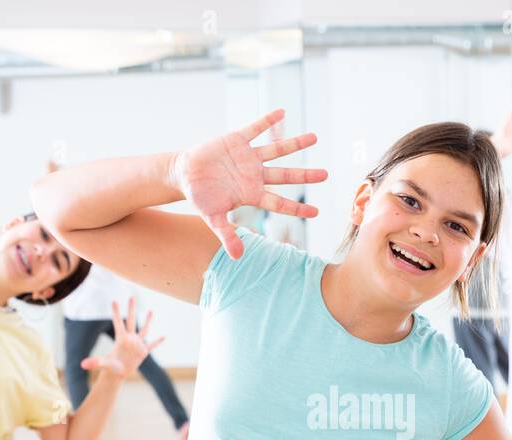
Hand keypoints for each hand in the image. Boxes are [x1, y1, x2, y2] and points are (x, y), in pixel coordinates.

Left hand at [80, 298, 162, 379]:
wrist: (117, 373)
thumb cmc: (110, 367)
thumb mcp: (104, 364)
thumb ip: (94, 362)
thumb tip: (83, 364)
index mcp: (121, 339)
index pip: (118, 323)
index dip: (116, 312)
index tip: (114, 301)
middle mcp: (129, 339)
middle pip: (131, 321)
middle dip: (131, 309)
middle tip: (131, 296)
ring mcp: (137, 344)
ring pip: (143, 330)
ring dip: (147, 321)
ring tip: (151, 311)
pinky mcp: (143, 352)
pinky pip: (151, 345)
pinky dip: (157, 342)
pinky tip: (164, 337)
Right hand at [171, 109, 327, 258]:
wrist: (185, 174)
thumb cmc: (201, 197)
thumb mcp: (213, 218)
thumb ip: (227, 235)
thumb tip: (238, 257)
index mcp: (252, 194)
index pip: (279, 203)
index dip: (297, 208)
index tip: (316, 212)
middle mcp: (255, 175)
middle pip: (285, 176)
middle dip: (305, 176)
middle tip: (326, 175)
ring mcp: (248, 157)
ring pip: (276, 150)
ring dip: (295, 144)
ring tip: (314, 138)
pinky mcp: (237, 140)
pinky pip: (255, 128)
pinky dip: (267, 120)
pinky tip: (282, 112)